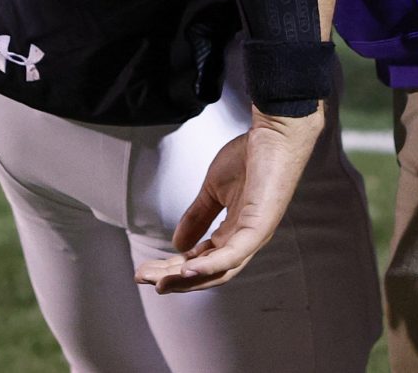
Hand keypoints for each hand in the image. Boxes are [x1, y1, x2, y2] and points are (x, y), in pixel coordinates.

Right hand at [134, 107, 323, 293]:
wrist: (273, 135)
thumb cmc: (250, 158)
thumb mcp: (213, 190)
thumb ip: (197, 216)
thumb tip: (178, 244)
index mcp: (233, 232)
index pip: (200, 259)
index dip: (173, 267)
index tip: (147, 268)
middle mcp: (243, 240)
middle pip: (206, 272)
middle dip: (173, 278)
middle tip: (143, 278)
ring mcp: (252, 236)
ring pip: (217, 271)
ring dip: (186, 279)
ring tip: (160, 283)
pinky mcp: (259, 228)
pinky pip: (233, 255)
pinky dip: (210, 266)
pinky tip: (186, 270)